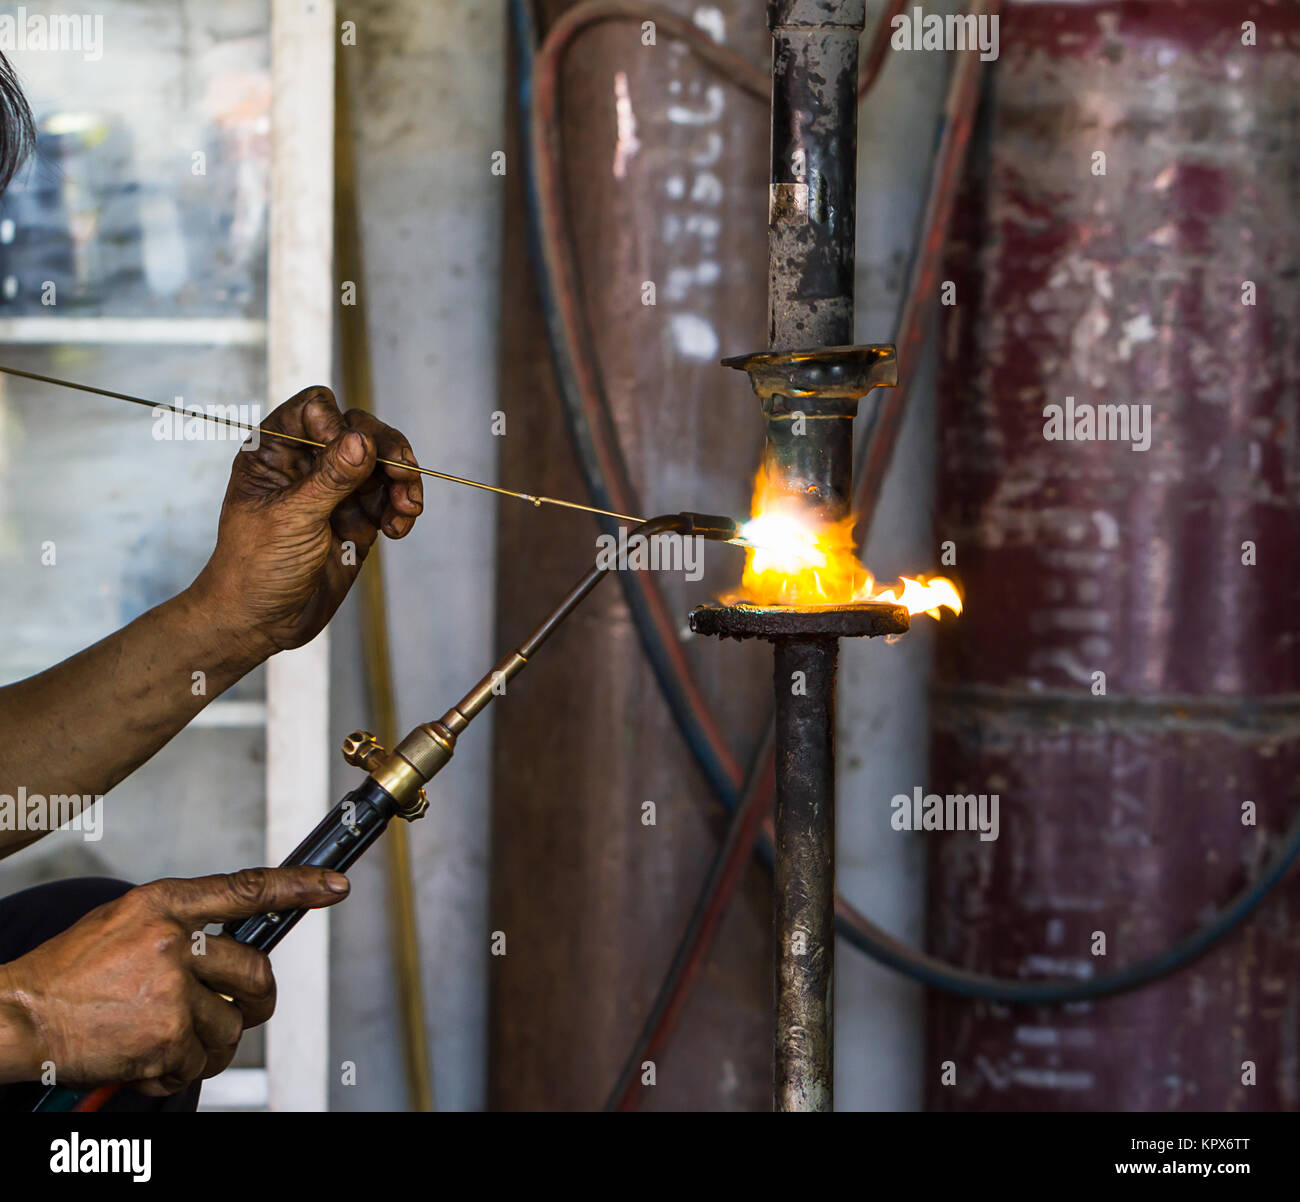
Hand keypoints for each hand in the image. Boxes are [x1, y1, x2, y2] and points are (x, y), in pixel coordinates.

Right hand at [0, 867, 349, 1093]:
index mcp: (163, 904)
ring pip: (232, 1025)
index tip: (335, 886)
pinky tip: (148, 1059)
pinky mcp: (165, 1037)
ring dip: (209, 1042)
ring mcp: (171, 990)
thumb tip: (230, 945)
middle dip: (254, 1000)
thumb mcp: (124, 923)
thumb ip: (179, 926)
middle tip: (236, 1010)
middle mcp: (172, 941)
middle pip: (256, 972)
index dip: (298, 886)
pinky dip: (180, 1070)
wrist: (16, 1017)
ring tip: (168, 1038)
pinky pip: (201, 1061)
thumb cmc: (68, 973)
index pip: (246, 889)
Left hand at [191, 386, 423, 658]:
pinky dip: (403, 510)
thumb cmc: (255, 568)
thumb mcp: (291, 519)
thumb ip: (329, 479)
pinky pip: (391, 499)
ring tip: (407, 509)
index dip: (339, 424)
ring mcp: (337, 490)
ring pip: (383, 464)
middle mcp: (308, 463)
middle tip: (403, 474)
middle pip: (361, 430)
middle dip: (387, 450)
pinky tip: (398, 530)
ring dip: (402, 482)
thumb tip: (362, 440)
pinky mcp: (359, 518)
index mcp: (276, 451)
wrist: (263, 622)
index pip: (316, 409)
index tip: (351, 455)